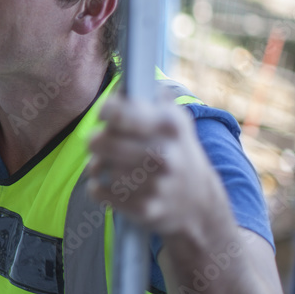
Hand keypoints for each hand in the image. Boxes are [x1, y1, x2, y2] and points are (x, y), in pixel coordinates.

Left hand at [85, 96, 226, 238]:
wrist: (199, 204)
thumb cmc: (178, 153)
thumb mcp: (176, 121)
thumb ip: (152, 99)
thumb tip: (126, 85)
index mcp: (170, 126)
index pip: (120, 113)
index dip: (106, 111)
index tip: (105, 115)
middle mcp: (164, 154)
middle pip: (101, 141)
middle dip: (95, 140)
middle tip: (98, 141)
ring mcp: (155, 184)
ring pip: (98, 167)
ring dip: (96, 165)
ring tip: (105, 163)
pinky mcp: (144, 208)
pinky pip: (99, 191)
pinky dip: (97, 187)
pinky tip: (108, 184)